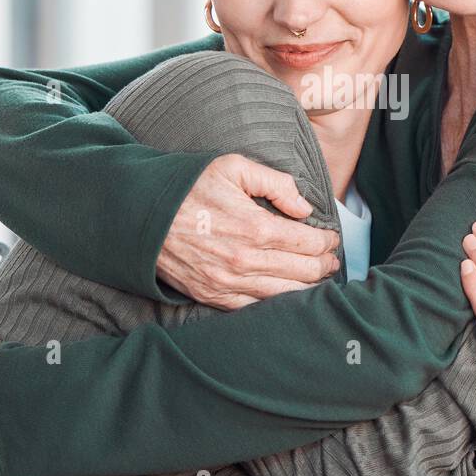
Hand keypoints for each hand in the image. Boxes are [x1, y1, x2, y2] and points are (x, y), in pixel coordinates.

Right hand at [156, 153, 341, 308]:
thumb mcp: (232, 167)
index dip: (326, 242)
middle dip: (324, 265)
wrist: (143, 218)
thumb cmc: (189, 187)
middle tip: (331, 259)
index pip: (308, 242)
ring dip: (308, 287)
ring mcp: (231, 284)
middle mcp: (247, 261)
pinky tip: (290, 295)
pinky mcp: (216, 297)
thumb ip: (275, 182)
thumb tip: (304, 207)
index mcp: (255, 228)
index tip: (332, 238)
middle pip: (303, 271)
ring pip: (286, 295)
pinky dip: (280, 304)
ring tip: (319, 277)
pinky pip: (258, 308)